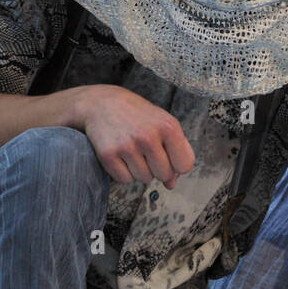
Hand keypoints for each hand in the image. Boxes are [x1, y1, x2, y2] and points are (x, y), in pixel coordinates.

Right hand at [76, 85, 195, 188]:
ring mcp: (127, 146)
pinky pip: (125, 180)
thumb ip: (174, 152)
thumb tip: (171, 185)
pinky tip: (121, 155)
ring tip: (133, 150)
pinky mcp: (108, 155)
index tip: (168, 156)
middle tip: (147, 151)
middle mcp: (148, 136)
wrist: (102, 103)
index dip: (177, 164)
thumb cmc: (137, 115)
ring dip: (140, 170)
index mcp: (168, 126)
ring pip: (145, 179)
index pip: (185, 164)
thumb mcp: (162, 124)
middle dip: (158, 168)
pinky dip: (124, 172)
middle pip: (164, 175)